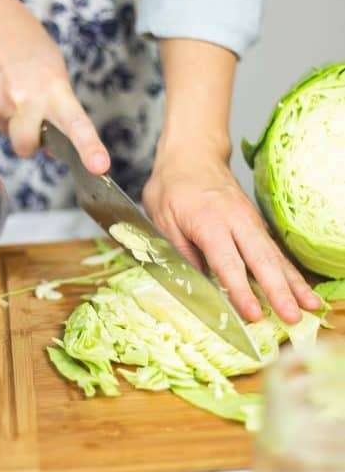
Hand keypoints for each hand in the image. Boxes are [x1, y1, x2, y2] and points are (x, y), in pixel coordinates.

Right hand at [0, 0, 108, 172]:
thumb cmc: (22, 37)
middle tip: (33, 124)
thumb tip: (52, 146)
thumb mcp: (52, 65)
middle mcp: (24, 99)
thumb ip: (57, 104)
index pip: (75, 123)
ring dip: (13, 122)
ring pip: (9, 133)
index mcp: (52, 87)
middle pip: (27, 147)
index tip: (99, 166)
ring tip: (11, 87)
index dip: (88, 147)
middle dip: (31, 144)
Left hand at [143, 143, 321, 323]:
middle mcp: (236, 220)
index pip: (227, 261)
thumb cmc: (171, 187)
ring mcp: (250, 221)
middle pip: (261, 259)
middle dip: (279, 291)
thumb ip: (179, 251)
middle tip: (292, 317)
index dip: (241, 290)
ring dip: (293, 283)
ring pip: (275, 255)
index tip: (253, 314)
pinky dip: (290, 271)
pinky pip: (275, 250)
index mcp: (208, 221)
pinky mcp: (256, 224)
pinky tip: (301, 290)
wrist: (193, 153)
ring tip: (310, 307)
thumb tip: (194, 284)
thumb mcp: (161, 218)